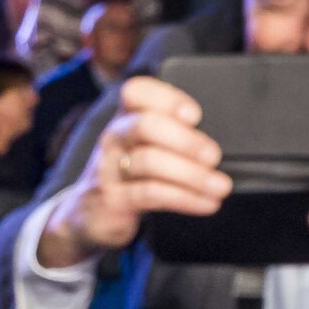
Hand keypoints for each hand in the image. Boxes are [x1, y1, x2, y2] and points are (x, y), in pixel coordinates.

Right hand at [40, 76, 228, 266]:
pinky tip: (207, 203)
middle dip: (185, 140)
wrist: (88, 216)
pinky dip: (185, 198)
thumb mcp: (142, 148)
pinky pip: (151, 194)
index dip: (166, 98)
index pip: (135, 92)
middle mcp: (114, 138)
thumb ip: (171, 136)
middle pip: (145, 125)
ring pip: (150, 162)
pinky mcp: (113, 200)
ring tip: (220, 186)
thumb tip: (220, 141)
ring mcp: (109, 170)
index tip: (195, 115)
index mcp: (125, 118)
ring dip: (192, 175)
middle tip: (214, 156)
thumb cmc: (128, 176)